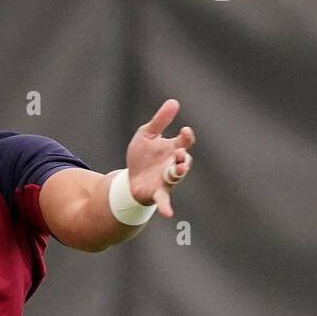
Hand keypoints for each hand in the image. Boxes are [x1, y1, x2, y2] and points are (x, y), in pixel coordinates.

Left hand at [126, 98, 194, 217]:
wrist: (129, 177)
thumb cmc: (142, 156)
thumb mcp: (146, 134)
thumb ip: (160, 120)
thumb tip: (174, 101)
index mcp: (172, 148)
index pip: (185, 141)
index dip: (186, 136)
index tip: (184, 131)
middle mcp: (173, 164)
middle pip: (185, 159)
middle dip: (183, 156)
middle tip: (179, 152)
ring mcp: (167, 179)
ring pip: (178, 176)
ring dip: (179, 172)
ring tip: (177, 168)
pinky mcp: (158, 192)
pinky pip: (165, 200)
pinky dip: (167, 207)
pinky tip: (169, 214)